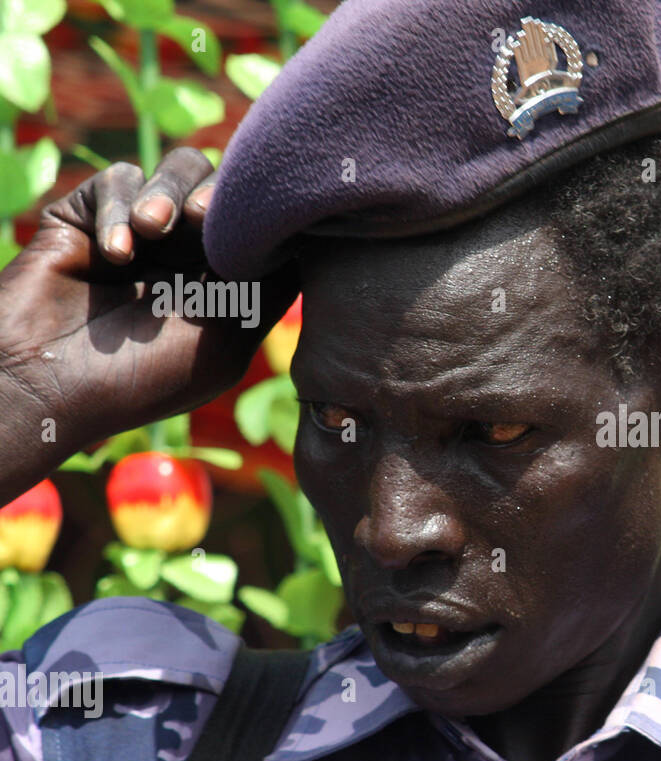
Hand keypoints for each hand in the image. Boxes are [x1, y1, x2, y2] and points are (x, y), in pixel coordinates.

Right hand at [0, 148, 298, 451]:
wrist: (42, 385)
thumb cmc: (140, 380)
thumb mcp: (225, 342)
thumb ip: (268, 290)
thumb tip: (314, 242)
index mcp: (226, 283)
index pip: (263, 227)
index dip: (268, 215)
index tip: (266, 220)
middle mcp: (188, 253)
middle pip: (226, 188)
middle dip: (220, 196)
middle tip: (202, 218)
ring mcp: (139, 232)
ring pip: (178, 170)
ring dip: (170, 194)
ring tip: (156, 232)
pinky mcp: (87, 216)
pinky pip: (119, 181)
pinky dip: (120, 210)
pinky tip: (115, 255)